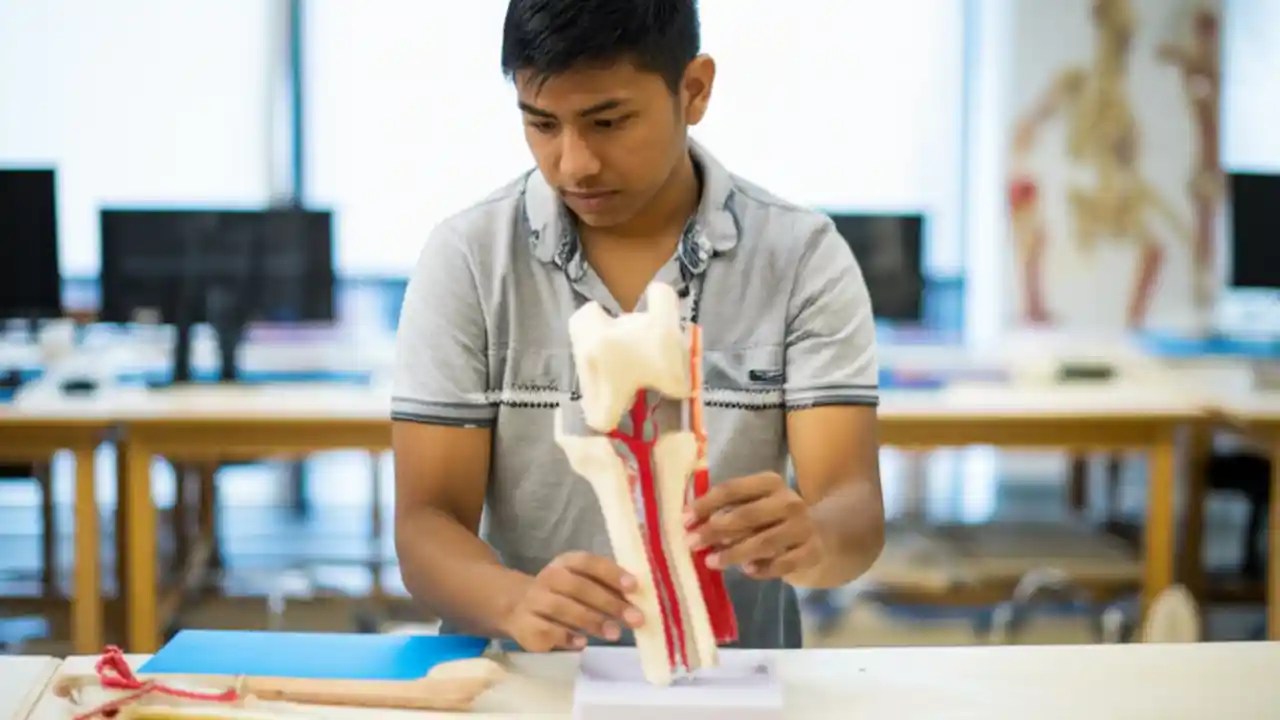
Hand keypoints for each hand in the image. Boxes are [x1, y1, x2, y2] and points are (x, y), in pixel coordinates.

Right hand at [501, 551, 645, 651]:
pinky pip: (547, 630)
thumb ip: (607, 586)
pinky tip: (582, 643)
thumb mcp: (582, 582)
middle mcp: (548, 578)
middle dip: (609, 602)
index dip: (611, 573)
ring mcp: (534, 601)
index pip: (588, 562)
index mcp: (566, 563)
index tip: (634, 586)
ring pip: (563, 608)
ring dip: (592, 621)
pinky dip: (566, 637)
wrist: (518, 606)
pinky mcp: (525, 626)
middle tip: (635, 618)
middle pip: (578, 587)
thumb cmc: (564, 594)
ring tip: (615, 634)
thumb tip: (640, 596)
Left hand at [684, 472, 822, 580]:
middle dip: (714, 530)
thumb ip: (727, 511)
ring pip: (762, 542)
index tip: (684, 520)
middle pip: (745, 516)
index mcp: (771, 483)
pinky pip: (782, 564)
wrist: (824, 535)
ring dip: (733, 553)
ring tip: (710, 561)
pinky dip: (762, 569)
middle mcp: (789, 502)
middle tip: (691, 543)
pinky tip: (746, 571)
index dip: (705, 504)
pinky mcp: (811, 552)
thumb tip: (690, 523)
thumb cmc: (775, 520)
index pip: (732, 489)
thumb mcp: (756, 506)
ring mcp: (803, 528)